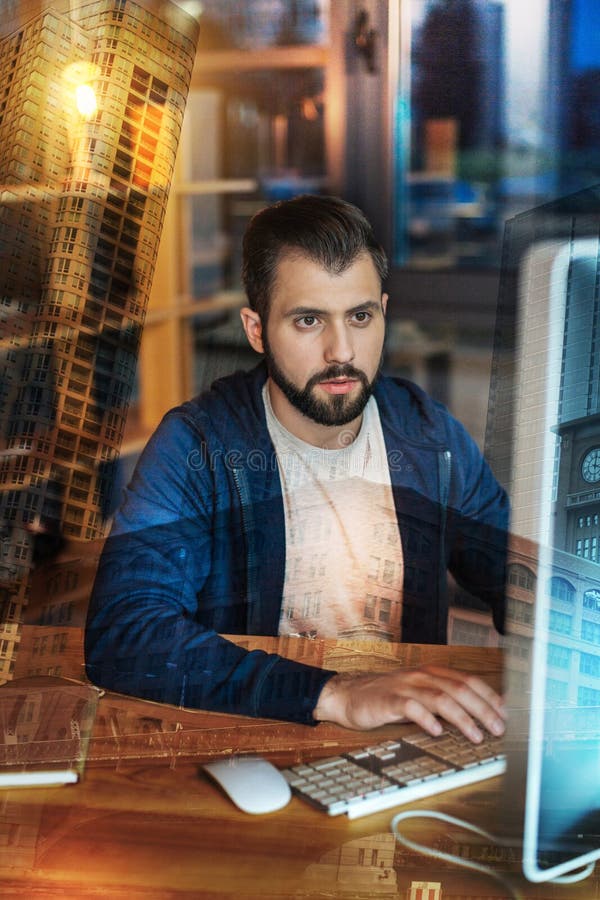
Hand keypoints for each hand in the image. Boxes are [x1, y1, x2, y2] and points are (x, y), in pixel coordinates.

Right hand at [313, 665, 505, 742]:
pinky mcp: (388, 700)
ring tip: (476, 735)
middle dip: (483, 709)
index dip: (489, 696)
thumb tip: (481, 711)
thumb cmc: (387, 697)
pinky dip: (427, 719)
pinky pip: (411, 707)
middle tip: (499, 728)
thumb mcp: (420, 695)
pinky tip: (437, 732)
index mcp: (431, 673)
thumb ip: (447, 699)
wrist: (348, 695)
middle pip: (459, 688)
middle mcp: (421, 677)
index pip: (468, 680)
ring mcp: (405, 687)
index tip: (507, 714)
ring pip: (440, 697)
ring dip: (462, 717)